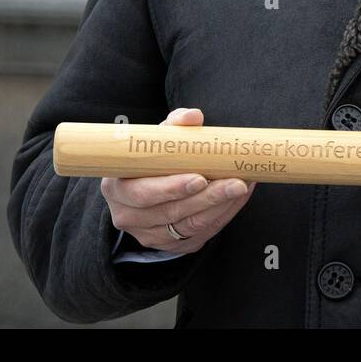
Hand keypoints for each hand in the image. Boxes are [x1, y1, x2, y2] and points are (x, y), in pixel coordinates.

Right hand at [100, 107, 255, 253]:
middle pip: (172, 212)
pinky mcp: (171, 245)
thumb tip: (193, 116)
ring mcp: (149, 235)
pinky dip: (224, 215)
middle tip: (236, 182)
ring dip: (221, 206)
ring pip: (190, 226)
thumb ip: (174, 125)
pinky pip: (202, 233)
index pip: (143, 193)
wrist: (145, 184)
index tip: (200, 178)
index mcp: (116, 188)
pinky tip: (238, 198)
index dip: (171, 188)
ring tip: (243, 186)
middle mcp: (128, 217)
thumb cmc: (150, 158)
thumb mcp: (155, 138)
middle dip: (208, 197)